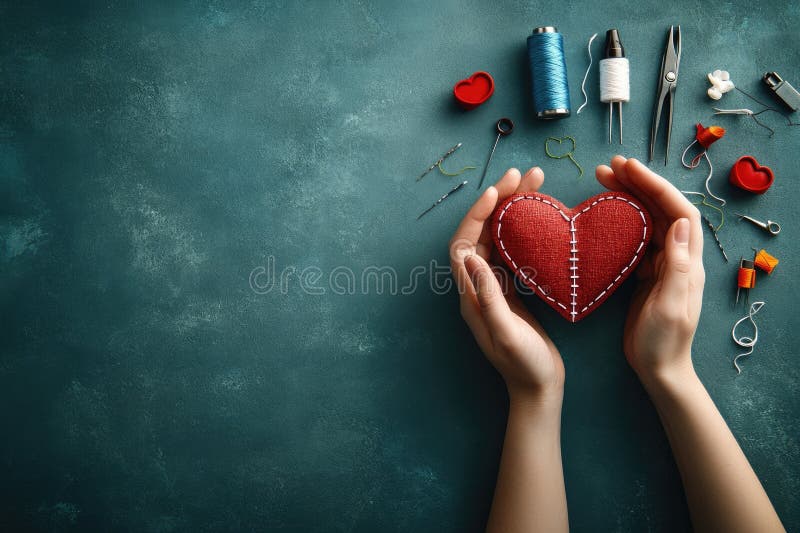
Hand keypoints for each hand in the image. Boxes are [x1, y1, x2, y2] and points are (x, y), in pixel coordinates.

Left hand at [449, 168, 563, 403]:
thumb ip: (489, 298)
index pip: (464, 244)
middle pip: (481, 233)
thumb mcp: (507, 334)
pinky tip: (540, 216)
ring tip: (535, 183)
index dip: (477, 214)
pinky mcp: (511, 290)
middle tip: (524, 174)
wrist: (538, 390)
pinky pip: (512, 250)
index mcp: (471, 295)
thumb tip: (473, 259)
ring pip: (498, 237)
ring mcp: (494, 287)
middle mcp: (478, 286)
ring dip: (513, 209)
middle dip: (499, 201)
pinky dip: (523, 229)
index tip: (498, 190)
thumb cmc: (524, 367)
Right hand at [595, 156, 704, 387]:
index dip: (656, 186)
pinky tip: (604, 216)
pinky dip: (620, 222)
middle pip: (661, 209)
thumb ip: (676, 265)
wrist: (659, 369)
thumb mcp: (671, 305)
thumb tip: (678, 223)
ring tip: (603, 181)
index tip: (629, 169)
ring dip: (627, 198)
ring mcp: (662, 265)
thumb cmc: (664, 342)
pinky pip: (635, 239)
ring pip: (646, 221)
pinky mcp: (646, 274)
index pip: (677, 211)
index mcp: (687, 262)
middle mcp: (677, 257)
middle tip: (610, 166)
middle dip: (638, 184)